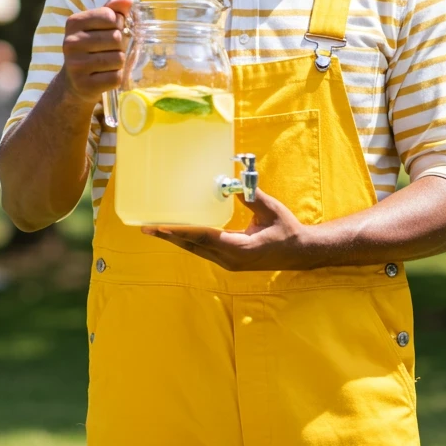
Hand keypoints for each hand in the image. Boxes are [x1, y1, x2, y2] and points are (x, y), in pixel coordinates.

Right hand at [60, 0, 132, 103]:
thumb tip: (127, 0)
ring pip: (118, 58)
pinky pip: (116, 77)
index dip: (117, 24)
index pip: (110, 16)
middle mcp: (71, 42)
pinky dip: (116, 77)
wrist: (74, 82)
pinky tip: (104, 76)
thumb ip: (113, 10)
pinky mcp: (85, 85)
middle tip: (107, 51)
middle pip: (116, 38)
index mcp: (73, 23)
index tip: (108, 31)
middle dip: (119, 45)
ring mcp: (76, 65)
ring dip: (118, 62)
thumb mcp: (98, 26)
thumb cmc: (91, 48)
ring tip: (106, 64)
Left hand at [140, 189, 314, 270]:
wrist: (299, 253)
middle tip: (146, 228)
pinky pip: (203, 251)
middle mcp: (231, 259)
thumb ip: (252, 197)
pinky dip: (188, 241)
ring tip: (155, 230)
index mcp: (241, 248)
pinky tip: (176, 233)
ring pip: (196, 250)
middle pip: (193, 246)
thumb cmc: (287, 230)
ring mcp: (229, 263)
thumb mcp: (271, 210)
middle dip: (169, 236)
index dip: (181, 231)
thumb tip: (233, 183)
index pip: (204, 238)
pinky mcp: (229, 261)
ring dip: (175, 240)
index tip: (161, 227)